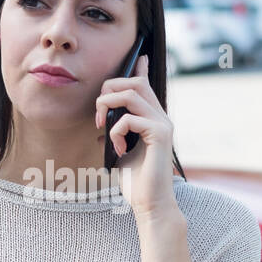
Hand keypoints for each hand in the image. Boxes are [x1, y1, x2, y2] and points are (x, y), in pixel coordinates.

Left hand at [94, 53, 175, 218]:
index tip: (139, 57)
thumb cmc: (136, 182)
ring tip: (103, 126)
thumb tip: (102, 120)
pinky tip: (119, 149)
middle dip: (110, 88)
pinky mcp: (160, 134)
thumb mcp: (120, 151)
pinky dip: (116, 131)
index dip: (140, 69)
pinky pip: (129, 118)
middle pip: (135, 82)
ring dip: (108, 105)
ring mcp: (163, 125)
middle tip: (98, 114)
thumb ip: (116, 132)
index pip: (147, 86)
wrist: (151, 205)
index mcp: (153, 120)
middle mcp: (161, 118)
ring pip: (132, 93)